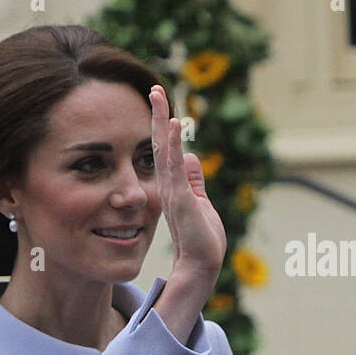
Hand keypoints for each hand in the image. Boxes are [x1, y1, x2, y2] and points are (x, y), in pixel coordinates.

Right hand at [150, 85, 225, 283]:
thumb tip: (190, 157)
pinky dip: (171, 145)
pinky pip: (174, 167)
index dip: (161, 126)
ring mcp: (173, 191)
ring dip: (160, 123)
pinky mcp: (181, 198)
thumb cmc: (202, 239)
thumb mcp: (200, 203)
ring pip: (163, 151)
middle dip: (156, 116)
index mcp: (174, 186)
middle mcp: (169, 185)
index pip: (165, 150)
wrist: (202, 265)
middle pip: (159, 144)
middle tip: (153, 89)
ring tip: (158, 97)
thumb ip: (194, 181)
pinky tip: (170, 125)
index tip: (160, 101)